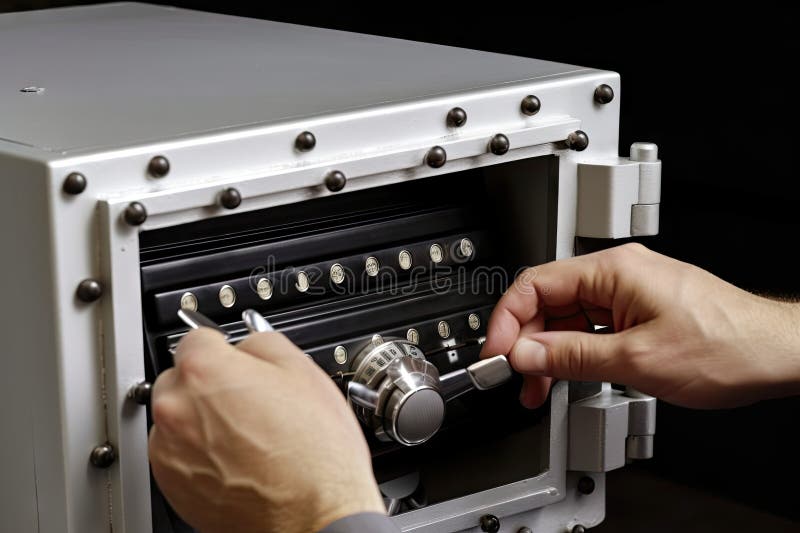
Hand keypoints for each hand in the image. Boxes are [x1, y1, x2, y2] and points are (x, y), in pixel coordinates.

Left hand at [148, 329, 384, 532]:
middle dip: (209, 384)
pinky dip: (198, 453)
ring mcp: (170, 451)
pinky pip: (177, 455)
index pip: (197, 338)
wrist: (315, 515)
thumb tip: (248, 344)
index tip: (233, 358)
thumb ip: (263, 343)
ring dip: (201, 420)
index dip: (223, 348)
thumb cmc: (314, 453)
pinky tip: (236, 459)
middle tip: (247, 400)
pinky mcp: (172, 486)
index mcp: (205, 371)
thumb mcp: (302, 370)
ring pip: (177, 419)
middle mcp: (177, 409)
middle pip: (181, 378)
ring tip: (246, 435)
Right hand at [481, 243, 799, 408]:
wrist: (778, 354)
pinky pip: (591, 327)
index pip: (536, 284)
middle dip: (527, 341)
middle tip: (517, 377)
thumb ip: (570, 356)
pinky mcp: (638, 311)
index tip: (497, 353)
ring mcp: (629, 292)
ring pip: (568, 318)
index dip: (508, 321)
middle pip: (549, 302)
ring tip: (539, 388)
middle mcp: (618, 274)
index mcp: (613, 270)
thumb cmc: (728, 345)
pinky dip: (574, 352)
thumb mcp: (635, 359)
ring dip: (549, 352)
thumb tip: (525, 353)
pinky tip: (566, 376)